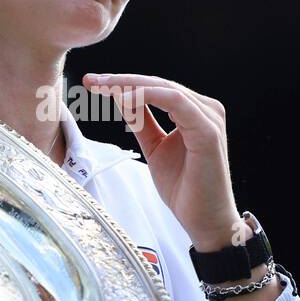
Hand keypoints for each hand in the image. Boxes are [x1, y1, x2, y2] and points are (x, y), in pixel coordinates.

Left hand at [84, 72, 241, 250]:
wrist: (204, 221)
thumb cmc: (184, 188)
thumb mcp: (155, 149)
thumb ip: (142, 123)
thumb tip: (122, 98)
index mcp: (194, 112)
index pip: (156, 88)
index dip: (123, 83)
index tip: (93, 84)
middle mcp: (205, 109)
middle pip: (158, 84)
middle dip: (121, 80)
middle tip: (90, 80)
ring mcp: (209, 118)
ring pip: (164, 88)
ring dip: (130, 85)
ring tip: (102, 87)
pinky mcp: (207, 131)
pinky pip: (175, 102)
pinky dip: (148, 97)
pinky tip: (124, 98)